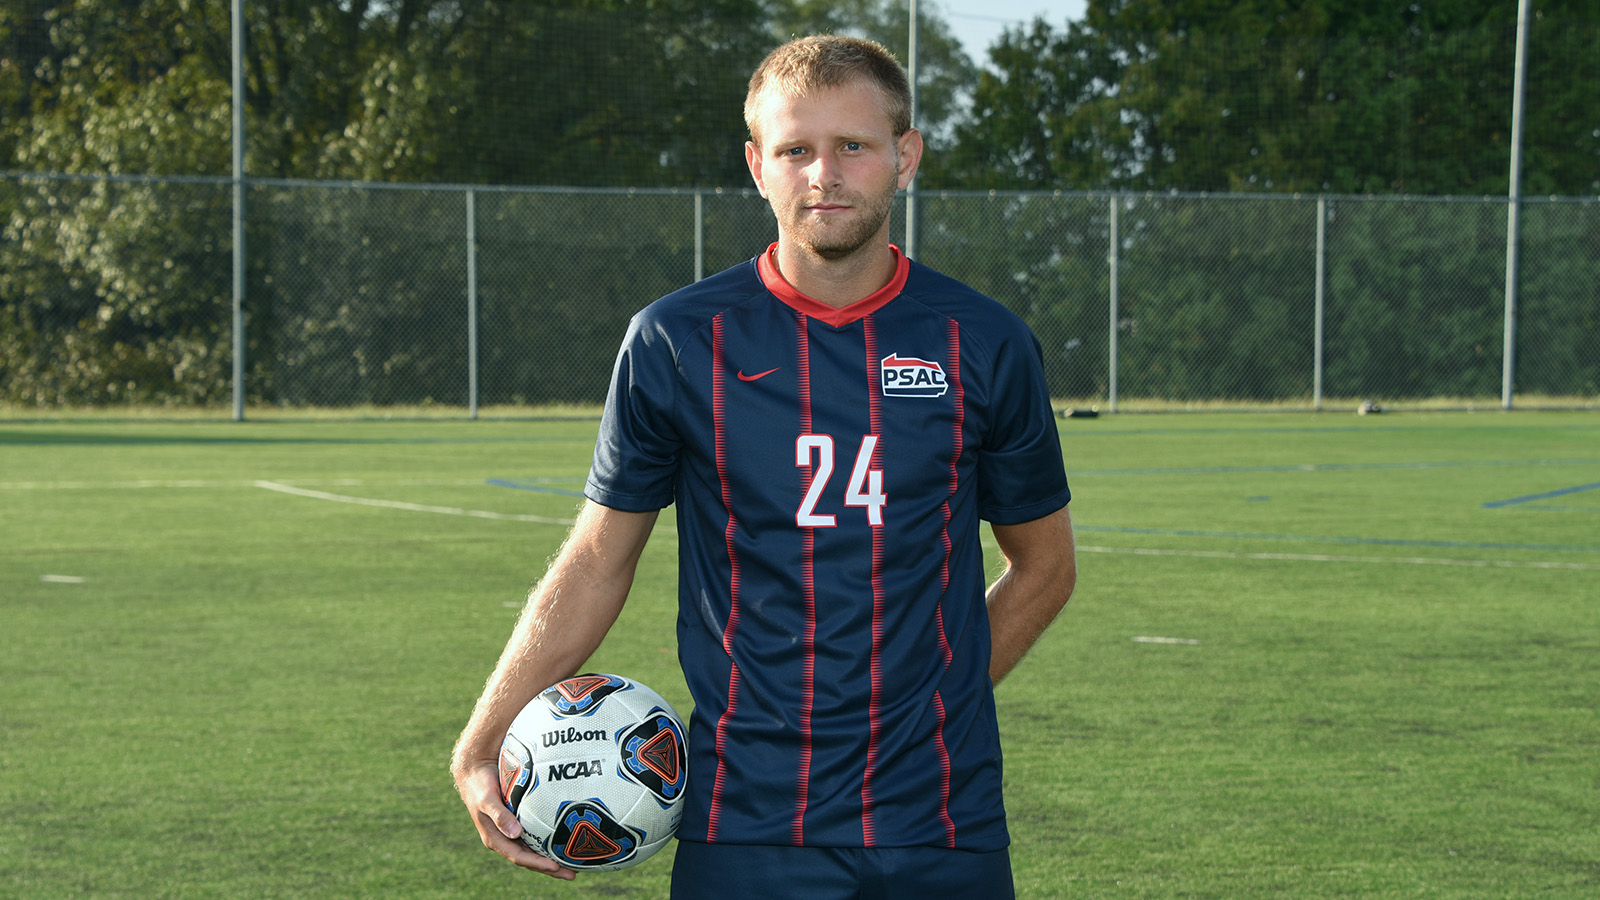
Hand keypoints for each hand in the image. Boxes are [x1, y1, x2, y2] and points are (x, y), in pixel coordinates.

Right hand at [455, 761, 576, 880]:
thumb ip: (500, 816)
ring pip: (534, 850)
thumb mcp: (487, 800)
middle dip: (550, 868)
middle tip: (572, 874)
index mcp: (495, 839)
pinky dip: (548, 842)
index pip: (519, 857)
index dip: (537, 863)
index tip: (555, 866)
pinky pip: (535, 837)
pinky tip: (564, 842)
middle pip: (529, 859)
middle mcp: (504, 838)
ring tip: (573, 864)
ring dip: (551, 858)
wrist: (476, 772)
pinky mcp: (518, 822)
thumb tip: (515, 833)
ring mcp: (511, 832)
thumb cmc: (480, 785)